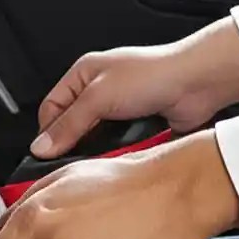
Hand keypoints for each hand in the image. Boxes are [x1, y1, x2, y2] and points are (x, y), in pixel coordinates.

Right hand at [31, 18, 238, 158]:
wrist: (196, 84)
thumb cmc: (152, 75)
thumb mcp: (99, 97)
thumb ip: (69, 124)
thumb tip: (42, 146)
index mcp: (84, 75)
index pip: (52, 108)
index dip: (48, 132)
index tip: (46, 155)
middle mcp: (100, 92)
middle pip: (73, 126)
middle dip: (74, 144)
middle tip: (71, 163)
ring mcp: (119, 111)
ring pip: (95, 140)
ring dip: (99, 151)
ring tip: (98, 162)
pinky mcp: (137, 128)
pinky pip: (118, 148)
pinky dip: (117, 155)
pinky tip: (119, 161)